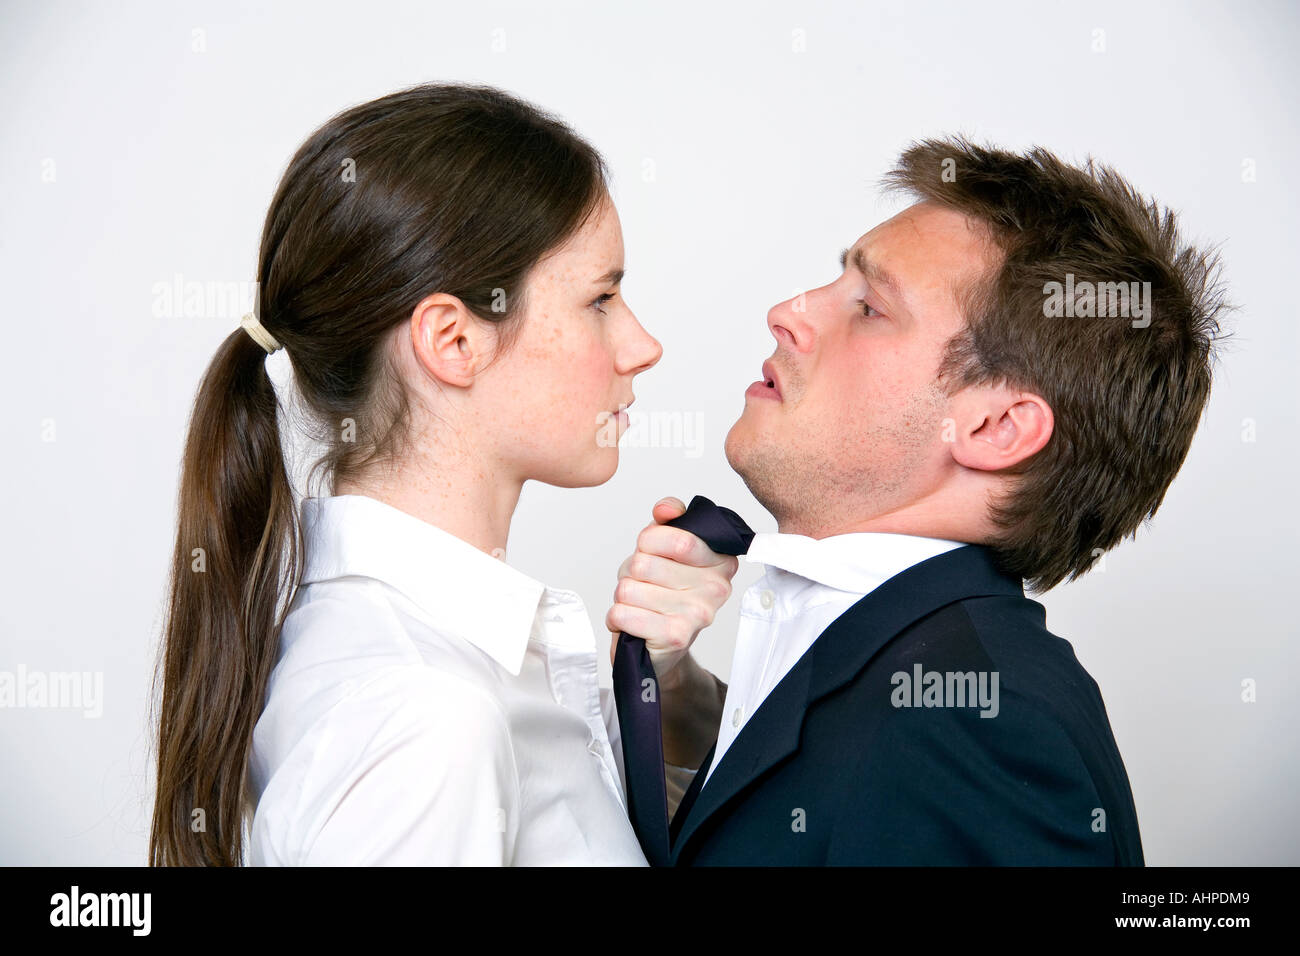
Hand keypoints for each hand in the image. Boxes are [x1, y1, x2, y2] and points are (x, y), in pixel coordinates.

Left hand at [606, 497, 739, 688]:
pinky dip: (616, 618)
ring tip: (641, 606)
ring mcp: (698, 613)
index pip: (674, 537)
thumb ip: (667, 521)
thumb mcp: (663, 550)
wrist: (658, 649)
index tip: (653, 554)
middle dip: (631, 573)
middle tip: (645, 586)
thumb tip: (666, 509)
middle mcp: (717, 587)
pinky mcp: (675, 636)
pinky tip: (634, 624)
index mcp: (721, 560)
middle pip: (644, 563)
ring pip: (628, 587)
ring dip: (623, 598)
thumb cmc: (661, 594)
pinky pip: (621, 613)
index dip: (648, 542)